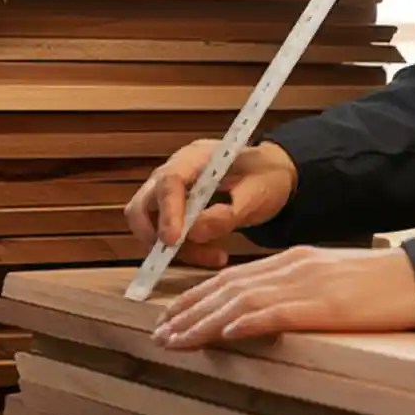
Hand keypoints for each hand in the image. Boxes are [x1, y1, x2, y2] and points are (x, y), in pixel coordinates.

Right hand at [125, 140, 296, 267]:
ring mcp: (170, 191)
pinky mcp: (173, 210)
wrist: (272, 175)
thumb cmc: (266, 177)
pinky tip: (212, 254)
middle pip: (143, 205)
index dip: (167, 212)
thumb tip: (194, 233)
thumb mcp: (257, 193)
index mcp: (195, 157)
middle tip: (181, 253)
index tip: (173, 241)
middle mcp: (174, 172)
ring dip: (175, 248)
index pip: (168, 181)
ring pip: (150, 225)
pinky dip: (182, 250)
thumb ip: (228, 212)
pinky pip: (163, 235)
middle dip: (155, 235)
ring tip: (215, 256)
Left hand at [151, 246, 414, 349]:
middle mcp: (291, 267)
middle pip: (227, 288)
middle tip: (159, 334)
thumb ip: (296, 289)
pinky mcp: (325, 305)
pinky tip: (225, 334)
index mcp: (292, 260)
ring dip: (203, 322)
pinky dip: (248, 322)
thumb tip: (264, 310)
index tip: (171, 316)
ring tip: (176, 341)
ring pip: (241, 301)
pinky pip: (279, 313)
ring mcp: (307, 284)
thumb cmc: (379, 284)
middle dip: (188, 312)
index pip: (233, 278)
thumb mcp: (329, 279)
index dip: (197, 297)